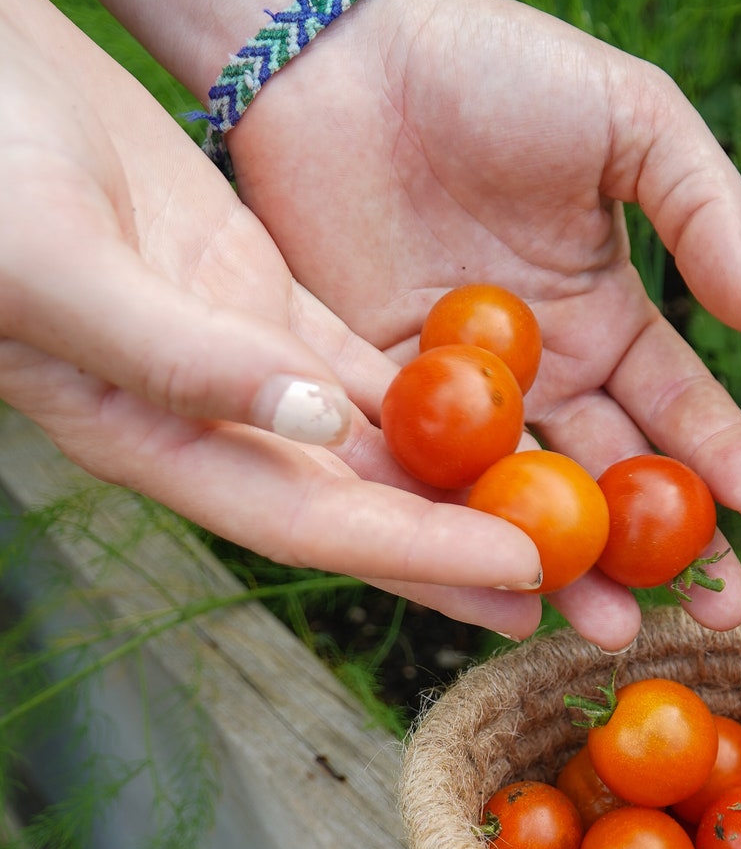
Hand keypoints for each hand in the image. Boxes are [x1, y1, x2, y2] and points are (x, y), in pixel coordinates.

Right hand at [0, 0, 546, 636]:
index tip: (527, 576)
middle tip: (574, 586)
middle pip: (362, 505)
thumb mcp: (58, 263)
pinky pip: (363, 358)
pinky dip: (432, 386)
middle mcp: (208, 417)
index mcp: (153, 436)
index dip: (422, 555)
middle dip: (465, 548)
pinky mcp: (254, 291)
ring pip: (374, 439)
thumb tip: (317, 428)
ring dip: (464, 478)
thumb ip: (180, 358)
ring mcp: (237, 356)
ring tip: (560, 508)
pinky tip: (505, 402)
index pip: (314, 520)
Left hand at [228, 0, 740, 649]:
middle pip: (614, 477)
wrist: (343, 54)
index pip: (677, 404)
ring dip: (574, 570)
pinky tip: (502, 590)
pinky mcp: (376, 399)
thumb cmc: (495, 69)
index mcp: (605, 313)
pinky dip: (461, 535)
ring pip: (525, 499)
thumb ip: (706, 208)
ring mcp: (460, 397)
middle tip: (719, 617)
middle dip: (668, 547)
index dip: (722, 455)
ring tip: (619, 630)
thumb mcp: (631, 116)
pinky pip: (427, 479)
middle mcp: (540, 371)